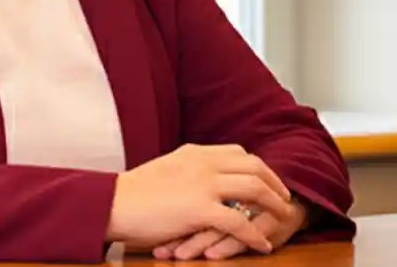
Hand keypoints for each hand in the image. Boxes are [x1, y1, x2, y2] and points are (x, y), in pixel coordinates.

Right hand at [107, 144, 295, 254]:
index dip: (258, 167)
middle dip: (274, 182)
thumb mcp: (164, 170)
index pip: (238, 153)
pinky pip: (240, 222)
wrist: (113, 203)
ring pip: (254, 189)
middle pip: (254, 166)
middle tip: (284, 198)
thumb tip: (201, 181)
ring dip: (274, 204)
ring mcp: (203, 184)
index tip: (266, 179)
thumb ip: (187, 171)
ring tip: (283, 218)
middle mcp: (203, 162)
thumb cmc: (132, 193)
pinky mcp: (200, 209)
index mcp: (193, 152)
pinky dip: (255, 235)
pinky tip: (263, 244)